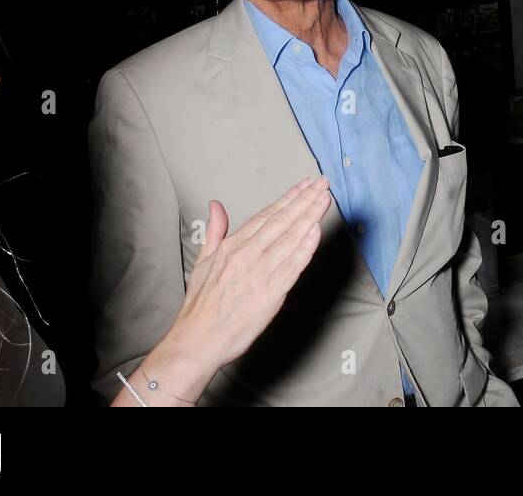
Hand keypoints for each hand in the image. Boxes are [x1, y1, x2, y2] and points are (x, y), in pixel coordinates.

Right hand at [166, 178, 330, 370]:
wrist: (198, 339)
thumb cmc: (201, 304)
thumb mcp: (203, 260)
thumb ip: (214, 231)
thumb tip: (215, 205)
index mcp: (233, 246)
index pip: (267, 215)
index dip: (289, 198)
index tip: (305, 186)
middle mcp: (248, 255)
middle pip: (282, 221)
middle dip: (305, 200)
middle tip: (322, 183)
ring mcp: (260, 273)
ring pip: (290, 238)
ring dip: (310, 217)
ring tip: (324, 199)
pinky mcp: (271, 293)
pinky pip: (292, 266)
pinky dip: (305, 248)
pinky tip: (316, 232)